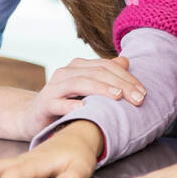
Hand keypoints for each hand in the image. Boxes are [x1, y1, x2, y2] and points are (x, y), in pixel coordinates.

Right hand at [19, 54, 142, 139]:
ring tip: (117, 97)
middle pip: (97, 73)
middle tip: (138, 98)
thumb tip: (126, 60)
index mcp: (79, 66)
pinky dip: (71, 105)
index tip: (143, 92)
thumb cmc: (65, 102)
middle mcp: (66, 72)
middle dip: (120, 84)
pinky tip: (84, 109)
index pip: (107, 66)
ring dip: (101, 90)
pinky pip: (58, 103)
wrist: (33, 117)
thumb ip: (105, 74)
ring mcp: (54, 87)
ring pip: (79, 83)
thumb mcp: (87, 89)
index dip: (127, 77)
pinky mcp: (44, 104)